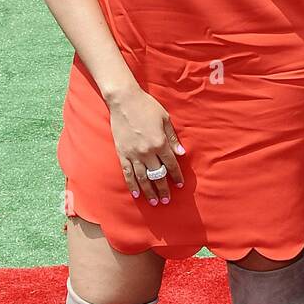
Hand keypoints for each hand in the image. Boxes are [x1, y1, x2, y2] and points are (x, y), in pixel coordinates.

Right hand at [108, 84, 185, 203]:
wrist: (124, 101)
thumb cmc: (147, 106)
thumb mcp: (165, 119)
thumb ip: (172, 138)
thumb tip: (181, 153)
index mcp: (160, 143)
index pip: (171, 164)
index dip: (176, 176)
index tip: (180, 185)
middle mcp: (147, 151)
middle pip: (157, 175)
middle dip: (163, 189)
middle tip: (167, 200)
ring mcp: (133, 154)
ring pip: (142, 178)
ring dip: (149, 191)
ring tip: (154, 202)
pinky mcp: (122, 153)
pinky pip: (127, 172)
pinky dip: (132, 184)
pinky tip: (136, 193)